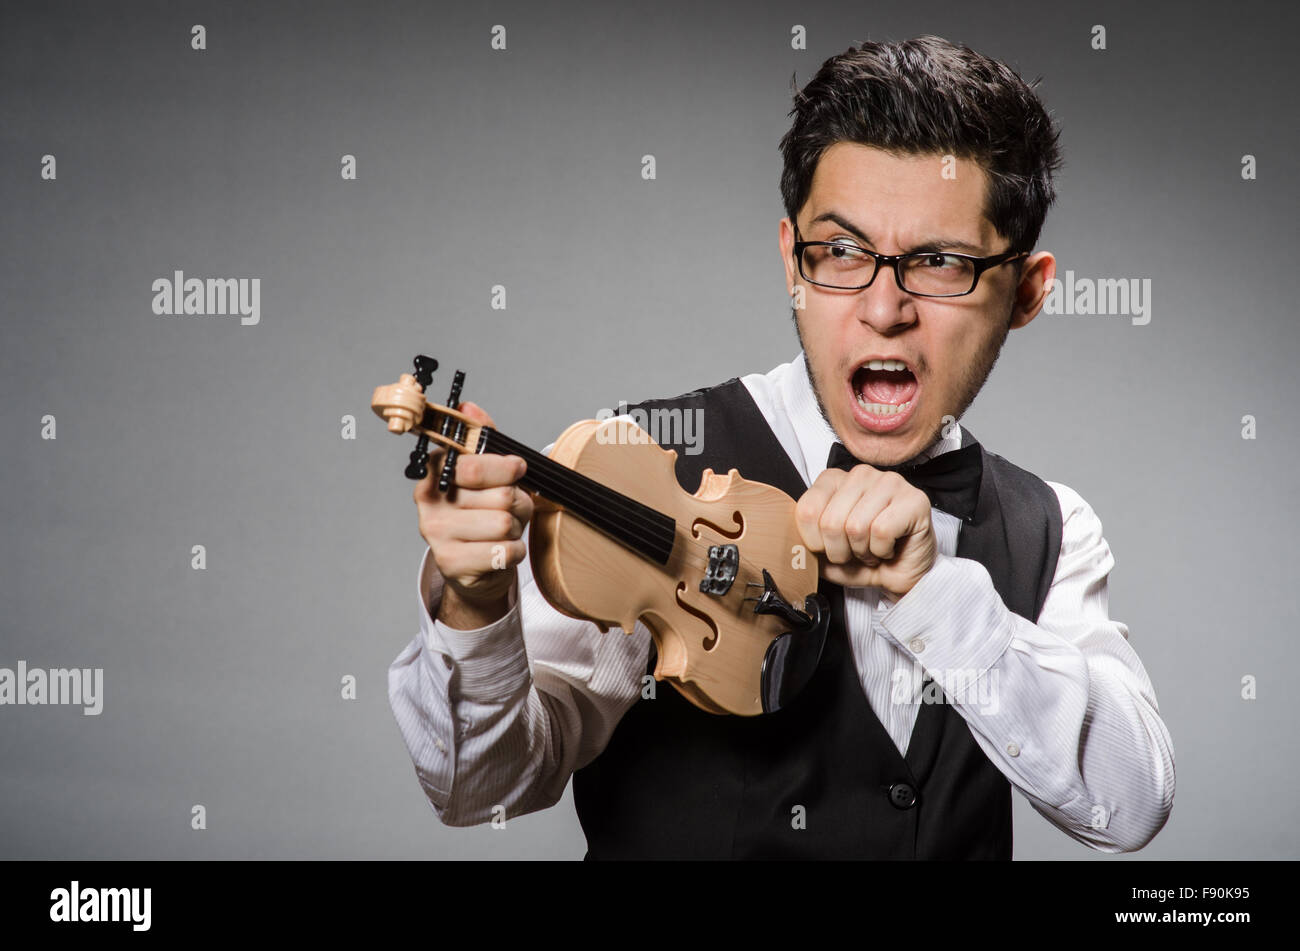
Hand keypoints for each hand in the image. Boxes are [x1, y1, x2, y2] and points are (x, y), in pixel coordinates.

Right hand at [412, 401, 533, 627]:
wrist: (473, 567)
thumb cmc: (482, 513)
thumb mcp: (485, 474)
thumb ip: (481, 439)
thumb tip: (468, 407)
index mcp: (434, 472)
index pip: (474, 466)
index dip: (505, 467)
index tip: (517, 468)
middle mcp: (428, 502)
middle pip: (500, 496)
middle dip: (516, 504)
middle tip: (509, 509)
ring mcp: (436, 534)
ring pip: (504, 523)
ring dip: (515, 529)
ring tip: (503, 530)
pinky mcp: (451, 563)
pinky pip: (505, 551)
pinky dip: (514, 552)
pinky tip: (500, 551)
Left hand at [795, 464, 935, 598]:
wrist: (901, 574)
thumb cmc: (864, 558)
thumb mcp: (824, 553)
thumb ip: (803, 542)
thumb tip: (785, 545)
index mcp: (834, 479)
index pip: (807, 510)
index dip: (815, 542)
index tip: (830, 548)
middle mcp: (861, 474)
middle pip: (831, 521)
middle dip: (840, 551)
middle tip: (855, 553)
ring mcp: (890, 482)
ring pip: (856, 526)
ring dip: (862, 551)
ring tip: (872, 549)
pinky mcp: (914, 500)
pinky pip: (882, 531)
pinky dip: (882, 550)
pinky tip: (889, 547)